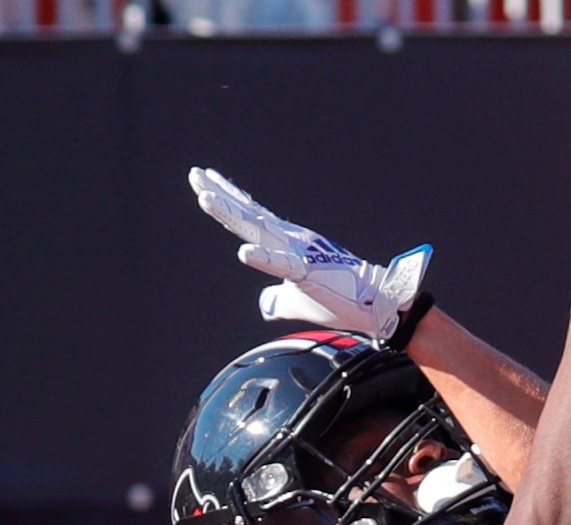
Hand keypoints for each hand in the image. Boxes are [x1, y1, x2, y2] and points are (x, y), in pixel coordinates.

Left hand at [188, 167, 431, 339]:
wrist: (375, 304)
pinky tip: (243, 252)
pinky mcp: (310, 271)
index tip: (205, 183)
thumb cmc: (339, 300)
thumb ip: (277, 300)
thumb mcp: (297, 302)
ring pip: (258, 230)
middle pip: (247, 215)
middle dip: (220, 195)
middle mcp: (290, 240)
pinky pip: (283, 264)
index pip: (250, 219)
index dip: (228, 200)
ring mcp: (298, 252)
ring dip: (231, 214)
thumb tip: (264, 304)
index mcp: (286, 244)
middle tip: (196, 174)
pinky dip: (264, 257)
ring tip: (205, 197)